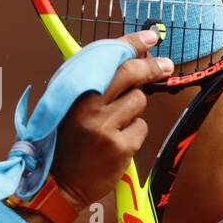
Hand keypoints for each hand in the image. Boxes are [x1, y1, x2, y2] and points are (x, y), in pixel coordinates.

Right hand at [49, 30, 173, 207]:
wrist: (57, 185)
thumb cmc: (65, 144)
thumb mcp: (65, 109)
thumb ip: (89, 86)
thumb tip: (124, 60)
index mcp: (72, 93)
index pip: (106, 58)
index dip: (131, 43)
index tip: (149, 37)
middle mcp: (87, 107)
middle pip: (130, 73)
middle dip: (151, 66)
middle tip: (165, 66)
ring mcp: (104, 128)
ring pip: (139, 101)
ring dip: (134, 110)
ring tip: (116, 124)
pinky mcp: (119, 147)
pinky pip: (140, 128)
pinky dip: (134, 134)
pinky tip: (117, 143)